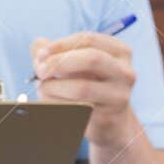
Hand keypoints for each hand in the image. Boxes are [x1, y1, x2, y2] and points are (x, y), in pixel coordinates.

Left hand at [32, 32, 139, 149]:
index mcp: (119, 51)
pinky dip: (56, 104)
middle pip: (92, 59)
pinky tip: (50, 102)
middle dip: (60, 63)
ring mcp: (119, 96)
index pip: (88, 39)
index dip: (61, 45)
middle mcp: (125, 72)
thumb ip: (57, 52)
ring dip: (54, 87)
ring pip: (82, 88)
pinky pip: (76, 109)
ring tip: (43, 88)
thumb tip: (38, 45)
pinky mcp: (109, 117)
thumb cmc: (90, 87)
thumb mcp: (77, 66)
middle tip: (40, 70)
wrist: (109, 123)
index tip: (41, 54)